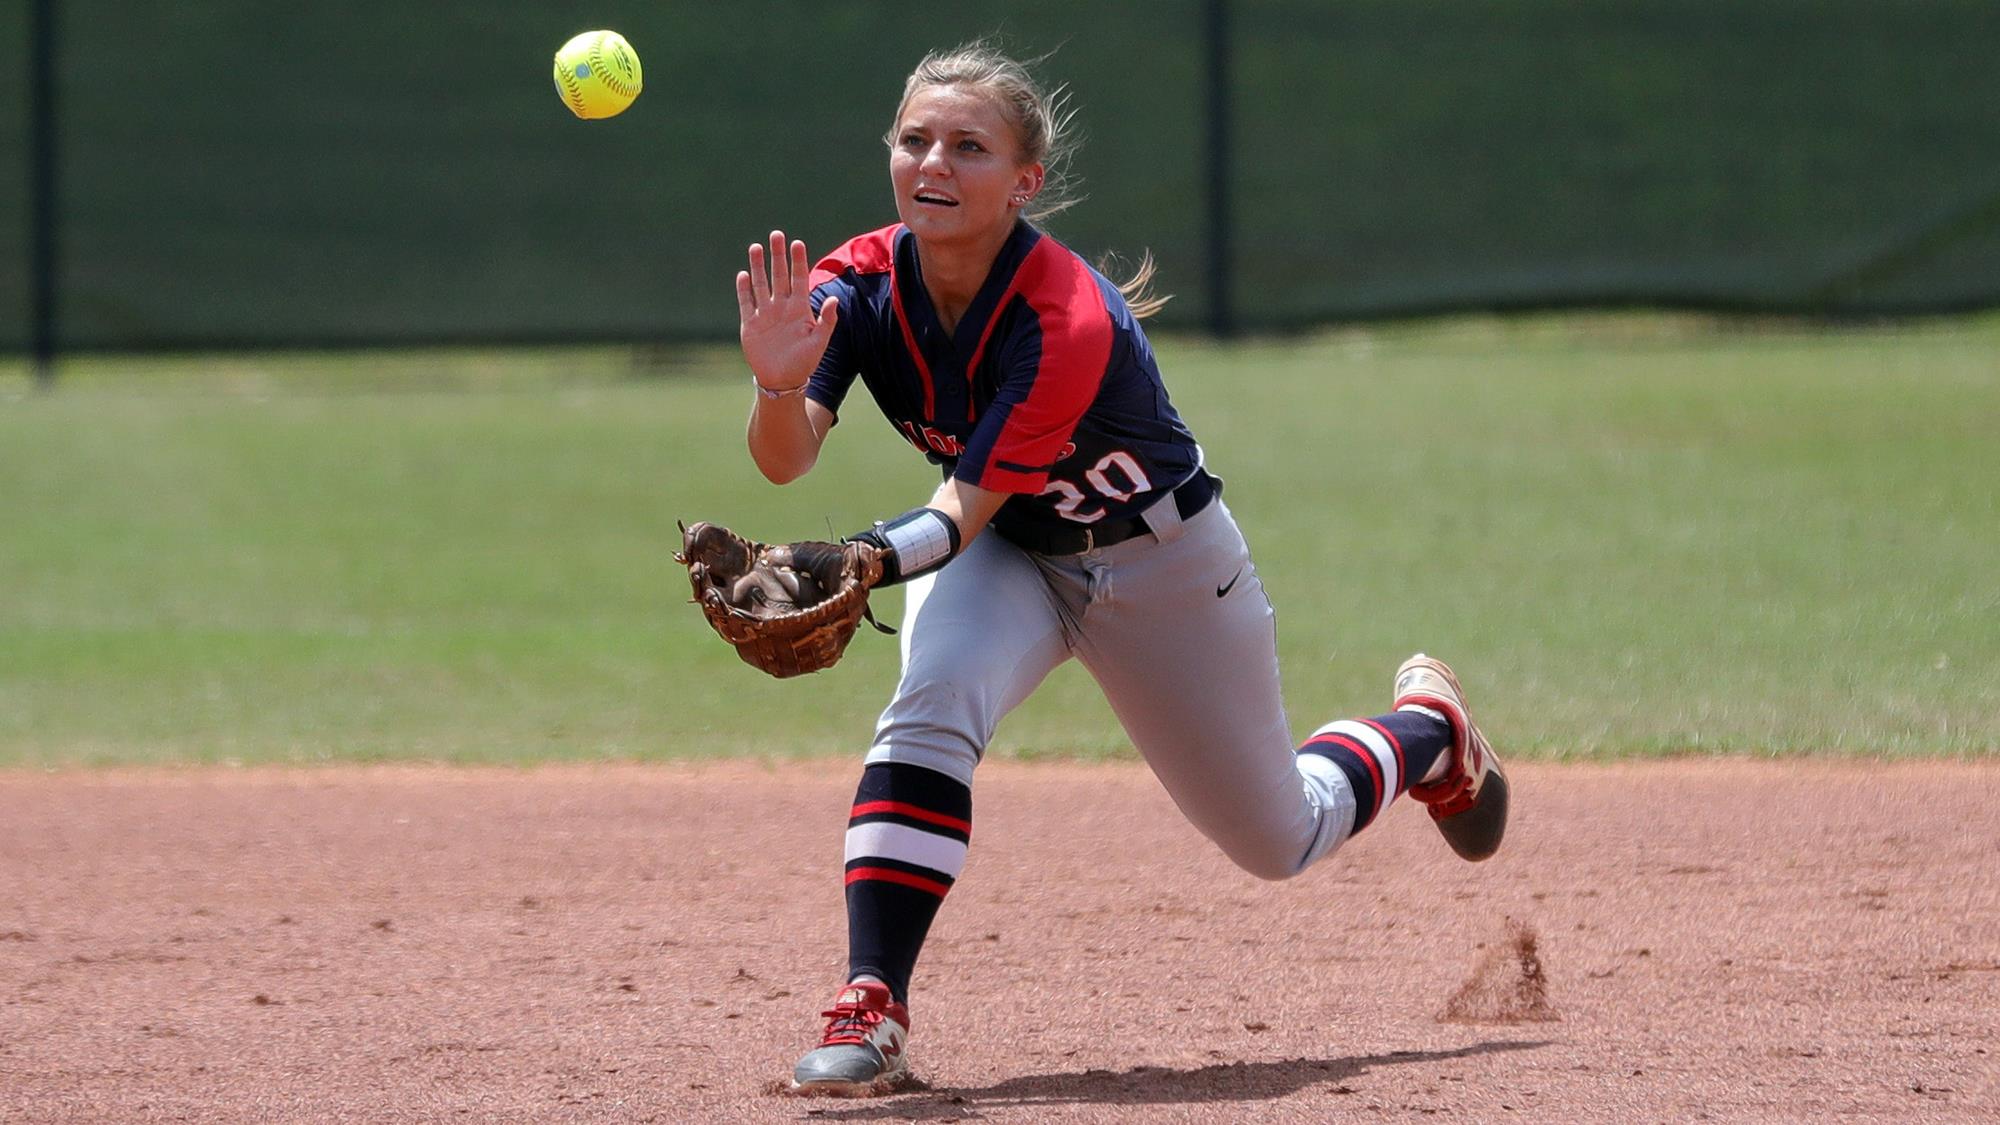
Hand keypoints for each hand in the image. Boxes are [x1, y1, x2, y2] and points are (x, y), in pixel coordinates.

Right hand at [735, 230, 839, 395]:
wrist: (782, 381)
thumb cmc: (804, 362)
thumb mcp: (819, 342)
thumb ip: (826, 320)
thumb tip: (834, 299)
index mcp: (799, 309)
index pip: (799, 279)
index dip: (798, 261)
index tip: (797, 243)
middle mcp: (781, 307)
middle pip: (779, 275)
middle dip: (777, 255)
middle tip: (776, 234)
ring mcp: (765, 314)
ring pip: (761, 284)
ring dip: (758, 266)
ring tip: (756, 247)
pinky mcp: (750, 324)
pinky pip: (746, 303)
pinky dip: (744, 290)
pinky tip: (743, 274)